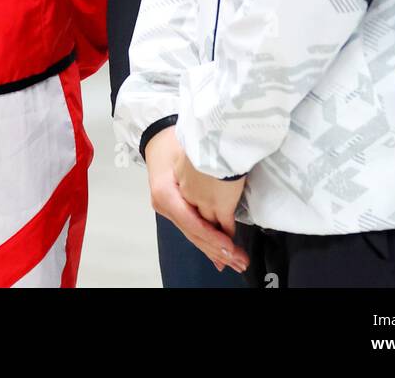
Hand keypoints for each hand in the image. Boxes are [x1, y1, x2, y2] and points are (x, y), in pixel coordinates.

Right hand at [144, 128, 249, 273]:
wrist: (155, 134)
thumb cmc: (173, 139)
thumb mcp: (189, 152)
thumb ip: (206, 174)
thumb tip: (229, 190)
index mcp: (165, 194)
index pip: (192, 224)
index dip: (212, 237)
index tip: (231, 248)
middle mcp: (164, 205)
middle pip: (193, 234)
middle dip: (217, 250)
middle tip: (239, 261)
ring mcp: (167, 208)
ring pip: (193, 234)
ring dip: (214, 249)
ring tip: (234, 260)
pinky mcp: (173, 207)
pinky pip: (191, 227)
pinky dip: (206, 240)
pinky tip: (218, 254)